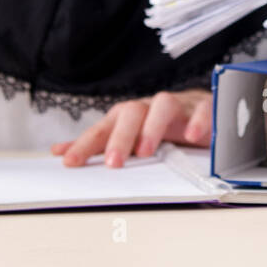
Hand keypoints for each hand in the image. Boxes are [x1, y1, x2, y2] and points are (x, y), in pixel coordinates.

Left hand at [51, 88, 212, 167]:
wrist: (207, 109)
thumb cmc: (165, 125)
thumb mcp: (131, 136)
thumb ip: (99, 143)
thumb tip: (60, 150)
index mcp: (131, 116)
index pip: (105, 127)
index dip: (87, 143)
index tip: (70, 161)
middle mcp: (152, 107)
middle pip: (131, 112)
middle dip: (120, 137)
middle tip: (113, 162)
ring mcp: (180, 105)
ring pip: (164, 104)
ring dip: (152, 127)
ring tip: (146, 151)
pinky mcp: (206, 106)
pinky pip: (202, 108)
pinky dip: (198, 121)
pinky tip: (193, 137)